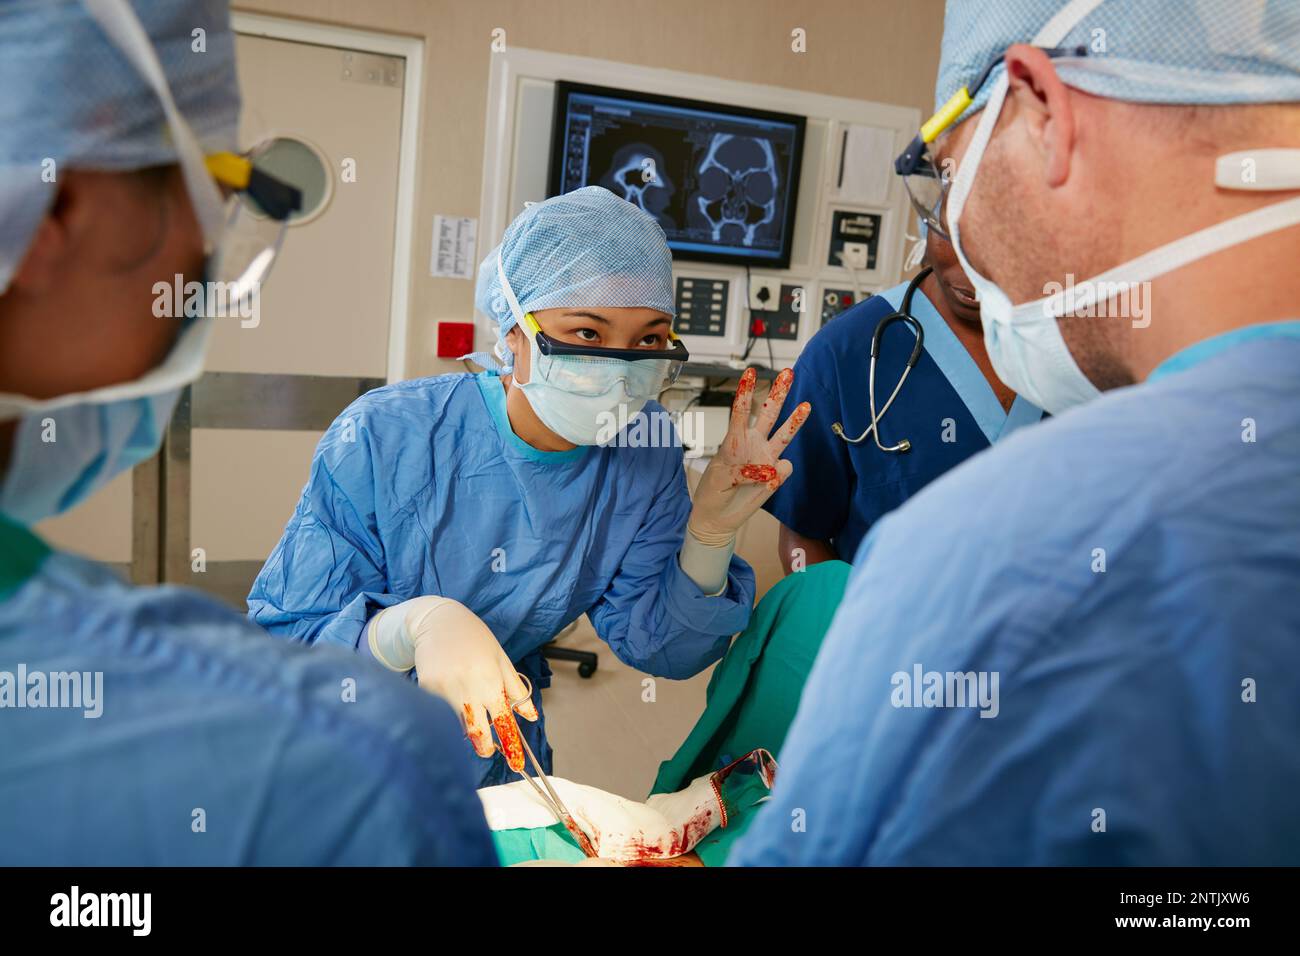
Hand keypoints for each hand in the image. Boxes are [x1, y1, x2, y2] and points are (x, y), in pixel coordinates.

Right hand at [372, 597, 536, 769]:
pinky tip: (450, 699)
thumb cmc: (475, 639)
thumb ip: (514, 688)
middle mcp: (467, 687)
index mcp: (490, 680)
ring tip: (469, 716)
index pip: (502, 720)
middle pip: (477, 733)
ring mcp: (444, 689)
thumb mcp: (501, 659)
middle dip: (484, 748)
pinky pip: (439, 712)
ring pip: (457, 725)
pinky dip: (447, 714)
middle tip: (488, 751)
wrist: (439, 620)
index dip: (510, 743)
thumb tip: (531, 716)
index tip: (516, 762)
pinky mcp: (426, 688)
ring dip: (466, 730)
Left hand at [688, 367, 809, 544]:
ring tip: (805, 406)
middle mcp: (753, 445)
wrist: (717, 519)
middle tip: (788, 373)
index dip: (745, 392)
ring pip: (783, 435)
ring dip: (794, 421)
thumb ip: (738, 471)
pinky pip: (784, 469)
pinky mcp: (775, 476)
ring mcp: (766, 459)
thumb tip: (767, 469)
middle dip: (778, 394)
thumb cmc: (712, 493)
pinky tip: (766, 483)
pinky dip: (778, 474)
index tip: (749, 372)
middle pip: (768, 414)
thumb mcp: (717, 479)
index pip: (740, 412)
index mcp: (733, 441)